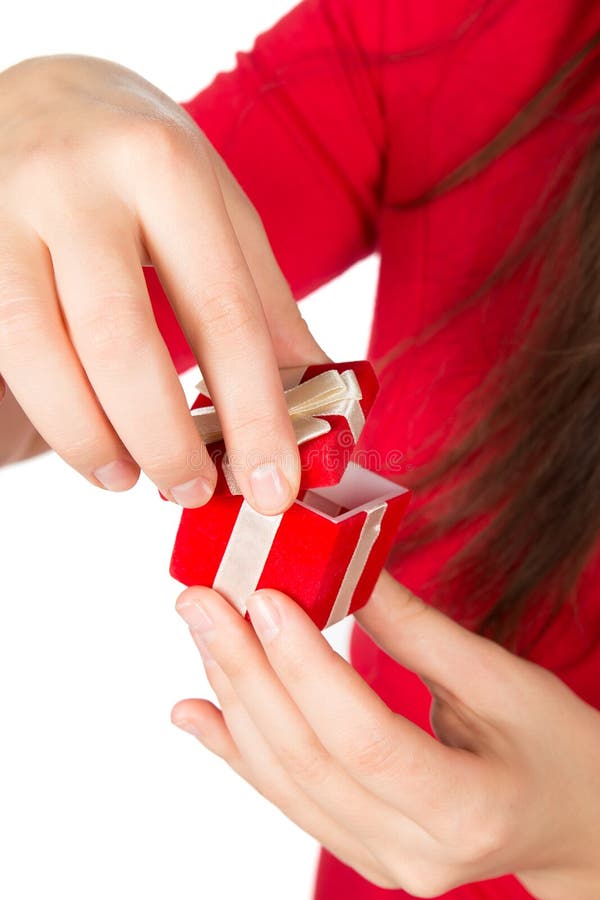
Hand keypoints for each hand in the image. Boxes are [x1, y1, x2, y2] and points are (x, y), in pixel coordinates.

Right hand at [0, 55, 325, 509]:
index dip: (254, 415)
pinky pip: (4, 354)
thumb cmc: (143, 166)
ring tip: (133, 478)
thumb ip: (264, 304)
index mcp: (164, 168)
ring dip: (95, 441)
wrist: (40, 94)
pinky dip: (54, 418)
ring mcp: (2, 213)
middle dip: (167, 442)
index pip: (222, 313)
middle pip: (121, 344)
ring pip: (41, 356)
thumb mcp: (218, 210)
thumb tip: (319, 398)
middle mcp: (75, 183)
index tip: (275, 486)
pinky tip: (91, 445)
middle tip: (198, 492)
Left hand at [171, 571, 599, 898]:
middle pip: (308, 759)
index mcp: (468, 811)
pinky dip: (236, 747)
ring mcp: (381, 859)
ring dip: (234, 698)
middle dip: (246, 671)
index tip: (266, 598)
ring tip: (202, 631)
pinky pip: (285, 795)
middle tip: (203, 600)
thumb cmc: (553, 745)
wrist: (571, 817)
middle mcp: (416, 853)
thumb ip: (415, 629)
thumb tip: (346, 567)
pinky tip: (195, 711)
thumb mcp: (501, 680)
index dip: (308, 668)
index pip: (365, 740)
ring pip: (283, 779)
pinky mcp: (358, 847)